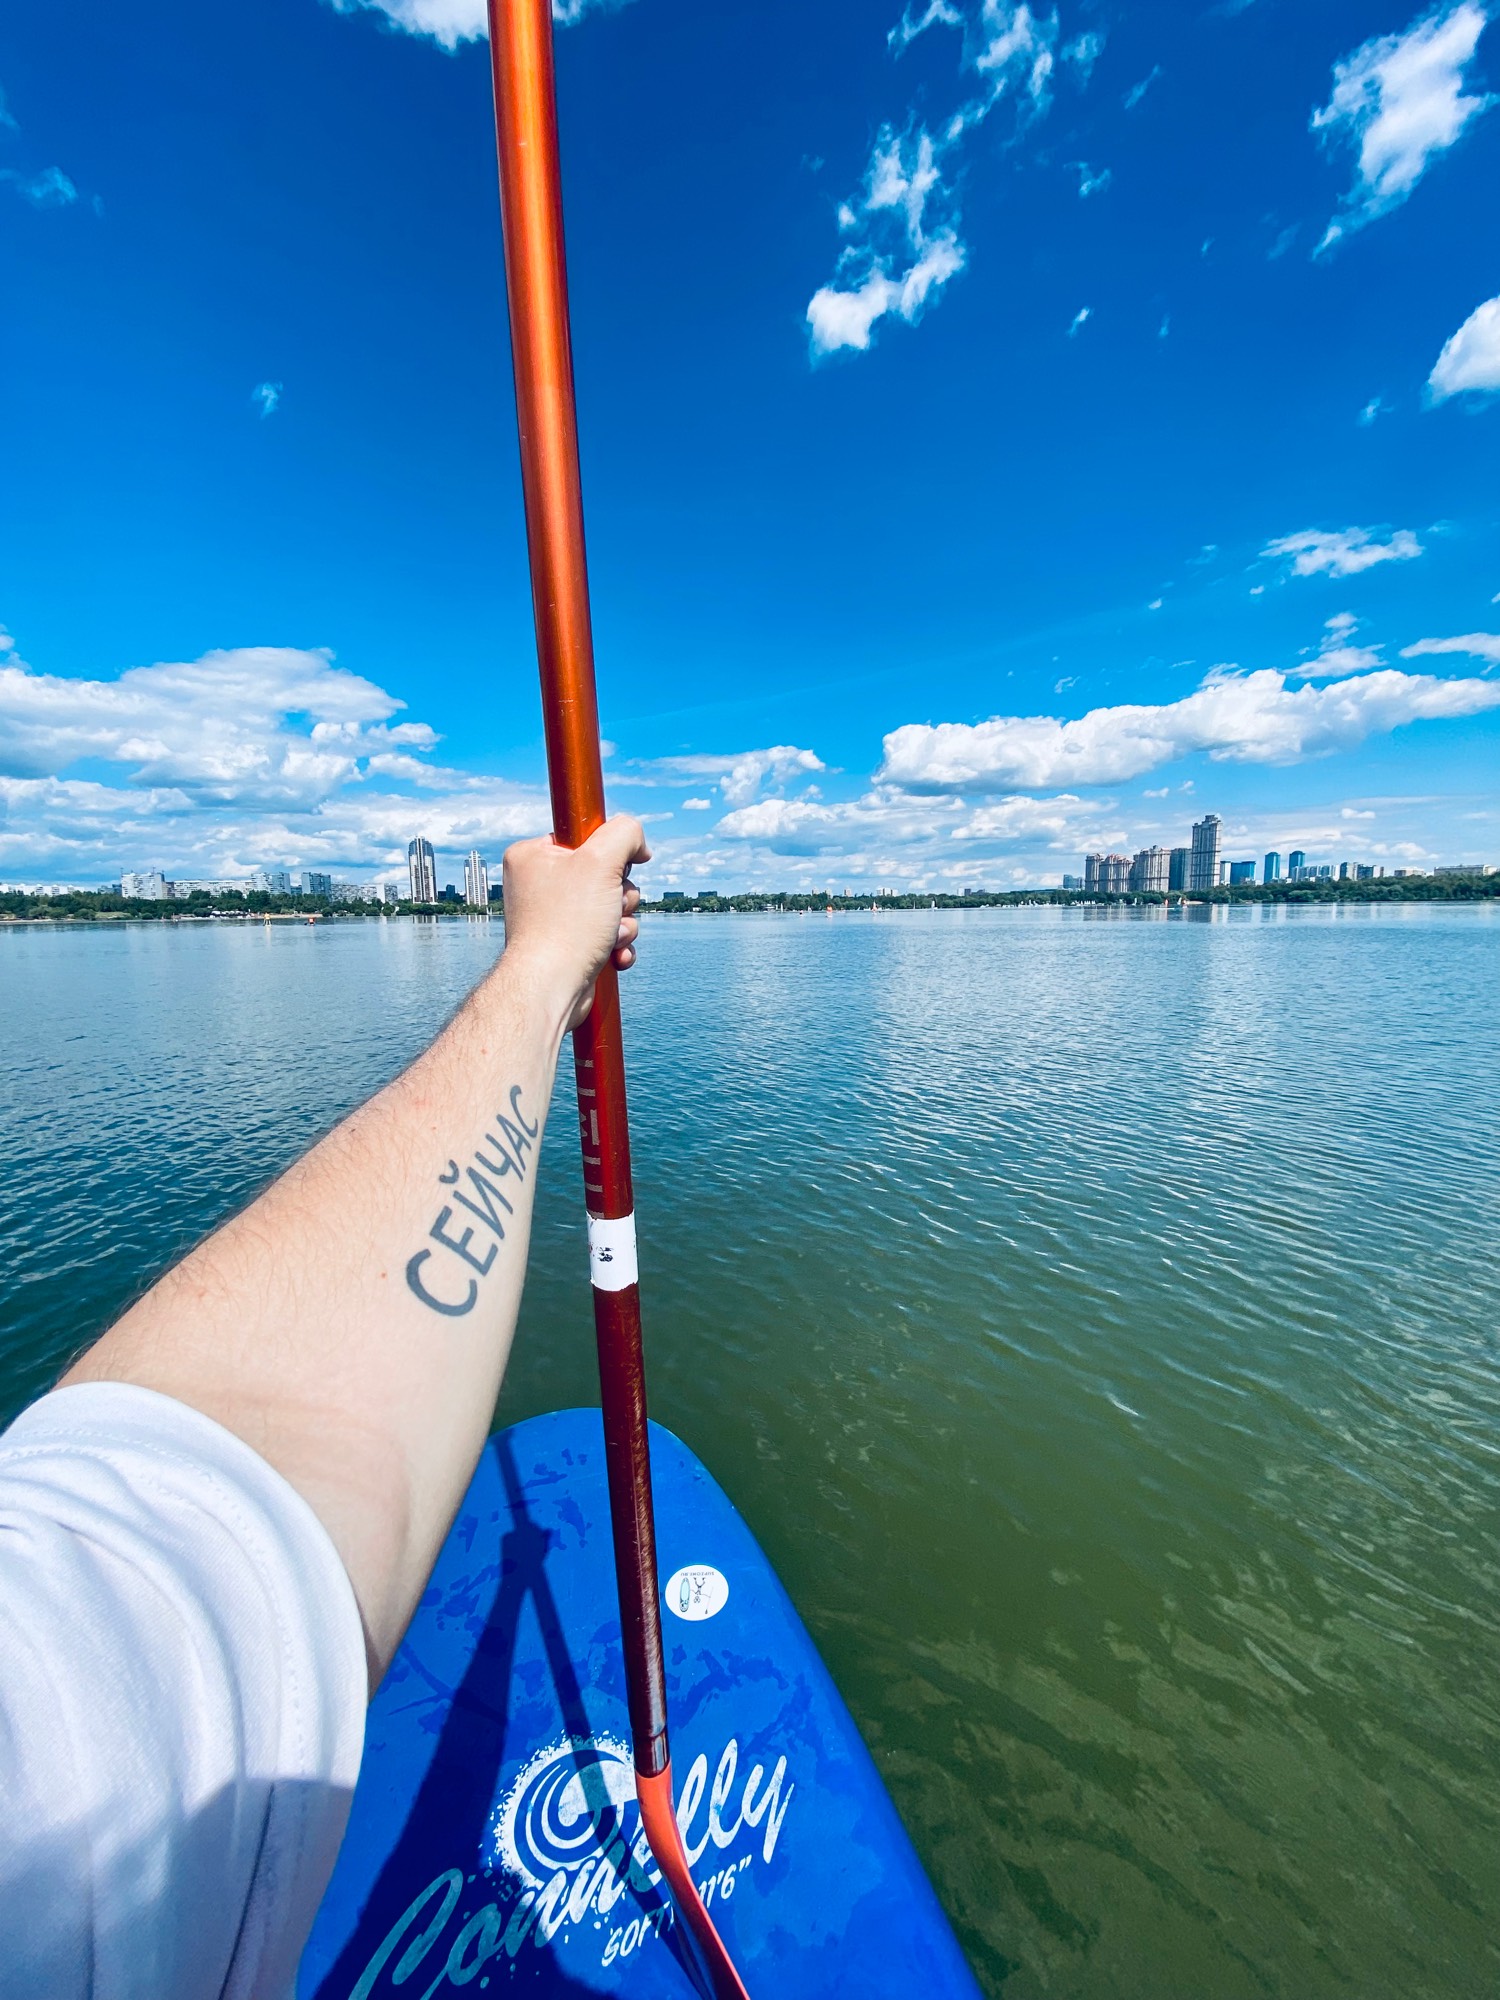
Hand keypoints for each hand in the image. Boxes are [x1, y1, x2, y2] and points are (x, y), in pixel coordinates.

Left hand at [499, 816, 649, 1027]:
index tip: (610, 870)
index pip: (584, 838)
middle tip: (609, 908)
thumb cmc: (567, 924)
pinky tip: (613, 955)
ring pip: (610, 906)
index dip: (608, 854)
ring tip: (610, 936)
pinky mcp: (568, 945)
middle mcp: (537, 884)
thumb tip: (639, 845)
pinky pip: (607, 934)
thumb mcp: (602, 860)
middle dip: (620, 895)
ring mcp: (552, 917)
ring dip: (623, 922)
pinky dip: (617, 944)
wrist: (551, 988)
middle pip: (604, 874)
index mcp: (532, 856)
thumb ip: (625, 833)